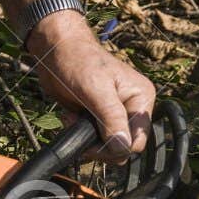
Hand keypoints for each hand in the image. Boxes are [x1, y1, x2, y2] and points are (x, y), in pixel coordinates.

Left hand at [28, 11, 156, 163]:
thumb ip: (111, 118)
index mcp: (142, 99)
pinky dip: (81, 135)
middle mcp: (133, 108)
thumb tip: (122, 147)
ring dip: (87, 139)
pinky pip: (95, 141)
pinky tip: (72, 118)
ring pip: (108, 148)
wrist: (56, 51)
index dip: (114, 147)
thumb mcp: (95, 89)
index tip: (92, 139)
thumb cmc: (78, 61)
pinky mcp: (101, 119)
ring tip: (73, 118)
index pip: (137, 142)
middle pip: (122, 148)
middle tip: (78, 124)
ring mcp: (117, 115)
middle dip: (98, 144)